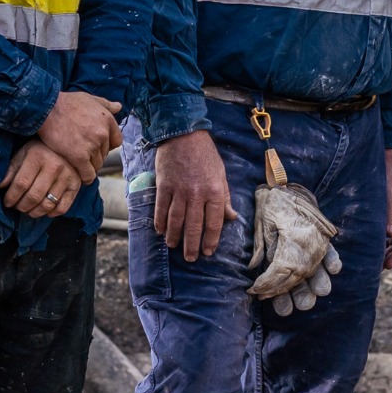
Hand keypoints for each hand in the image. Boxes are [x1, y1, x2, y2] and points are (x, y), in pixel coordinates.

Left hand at [1, 139, 87, 217]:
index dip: (11, 196)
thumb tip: (1, 187)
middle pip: (34, 196)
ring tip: (28, 210)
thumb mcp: (22, 154)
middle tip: (17, 207)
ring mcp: (67, 177)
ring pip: (47, 204)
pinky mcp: (75, 185)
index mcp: (38, 157)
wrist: (67, 145)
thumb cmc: (39, 151)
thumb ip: (11, 170)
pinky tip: (45, 211)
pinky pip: (63, 207)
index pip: (21, 183)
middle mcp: (54, 166)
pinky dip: (52, 213)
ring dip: (34, 212)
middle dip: (22, 206)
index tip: (7, 202)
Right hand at [36, 90, 119, 173]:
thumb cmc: (66, 102)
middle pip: (105, 154)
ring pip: (97, 164)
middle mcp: (103, 134)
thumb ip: (106, 104)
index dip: (107, 145)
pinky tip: (81, 176)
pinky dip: (86, 177)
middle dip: (96, 155)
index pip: (116, 141)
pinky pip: (88, 174)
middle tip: (83, 154)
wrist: (46, 109)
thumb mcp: (89, 99)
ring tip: (78, 163)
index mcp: (107, 120)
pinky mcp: (79, 157)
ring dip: (89, 165)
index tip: (97, 146)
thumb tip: (119, 106)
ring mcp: (92, 146)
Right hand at [154, 129, 235, 260]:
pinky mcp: (164, 186)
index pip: (214, 223)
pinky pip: (161, 209)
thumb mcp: (221, 175)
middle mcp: (197, 194)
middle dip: (192, 245)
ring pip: (176, 221)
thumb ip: (225, 198)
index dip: (211, 240)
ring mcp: (179, 190)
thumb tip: (231, 218)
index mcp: (214, 191)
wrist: (184, 134)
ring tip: (174, 246)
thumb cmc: (206, 155)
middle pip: (194, 226)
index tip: (208, 251)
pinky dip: (160, 222)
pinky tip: (161, 231)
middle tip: (190, 258)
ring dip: (174, 237)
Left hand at [384, 147, 391, 267]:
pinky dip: (380, 240)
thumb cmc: (391, 176)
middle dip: (390, 255)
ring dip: (385, 249)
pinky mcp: (388, 214)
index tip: (387, 265)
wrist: (387, 161)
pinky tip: (370, 246)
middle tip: (377, 268)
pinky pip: (386, 232)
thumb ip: (391, 215)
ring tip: (373, 261)